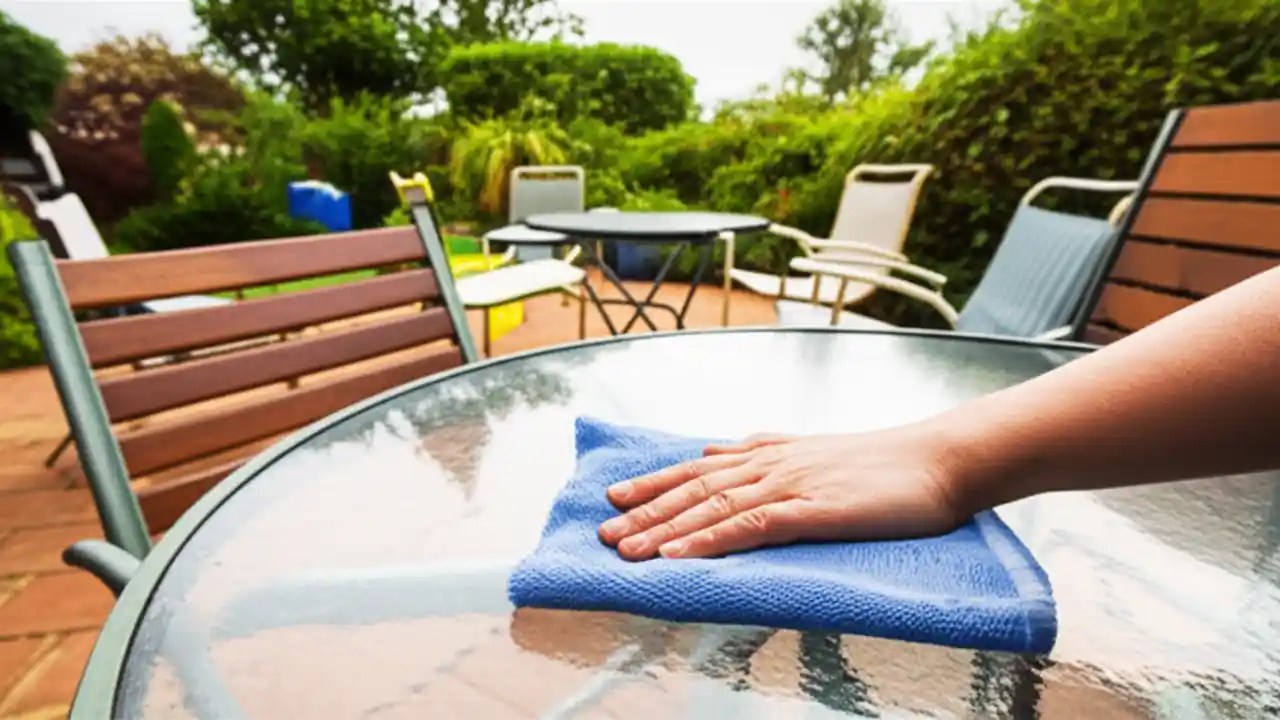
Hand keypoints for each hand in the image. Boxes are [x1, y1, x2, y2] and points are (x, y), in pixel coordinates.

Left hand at [597, 424, 969, 560]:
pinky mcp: (812, 511)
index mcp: (771, 453)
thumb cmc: (882, 464)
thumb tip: (714, 453)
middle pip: (694, 489)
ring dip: (664, 528)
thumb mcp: (811, 452)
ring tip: (625, 548)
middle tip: (602, 533)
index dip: (654, 482)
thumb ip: (761, 454)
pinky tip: (679, 554)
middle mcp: (771, 465)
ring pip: (712, 507)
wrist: (938, 462)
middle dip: (645, 511)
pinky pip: (750, 526)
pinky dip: (709, 540)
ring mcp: (790, 485)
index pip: (699, 468)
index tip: (615, 496)